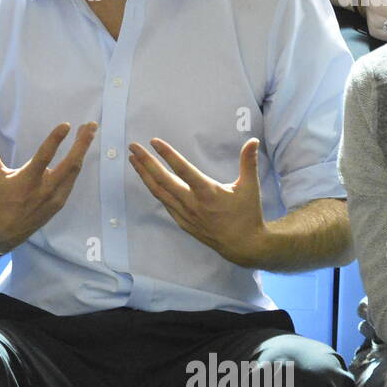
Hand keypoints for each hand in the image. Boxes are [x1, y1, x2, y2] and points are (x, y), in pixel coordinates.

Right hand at [0, 121, 97, 253]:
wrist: (3, 232)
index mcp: (28, 179)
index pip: (45, 155)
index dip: (55, 139)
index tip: (67, 125)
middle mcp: (45, 188)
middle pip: (71, 163)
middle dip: (83, 143)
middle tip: (92, 125)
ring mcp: (55, 197)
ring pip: (74, 171)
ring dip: (82, 152)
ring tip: (87, 135)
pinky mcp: (59, 204)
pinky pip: (71, 181)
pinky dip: (76, 167)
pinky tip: (78, 156)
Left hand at [129, 137, 267, 266]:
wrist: (242, 245)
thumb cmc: (247, 214)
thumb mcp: (250, 187)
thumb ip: (248, 162)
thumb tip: (253, 141)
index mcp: (207, 192)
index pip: (183, 169)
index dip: (167, 155)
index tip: (154, 142)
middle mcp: (192, 203)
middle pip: (162, 180)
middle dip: (146, 162)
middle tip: (133, 147)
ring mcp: (185, 214)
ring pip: (158, 192)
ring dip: (144, 175)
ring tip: (133, 160)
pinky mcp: (183, 222)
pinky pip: (165, 203)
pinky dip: (155, 190)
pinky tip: (148, 180)